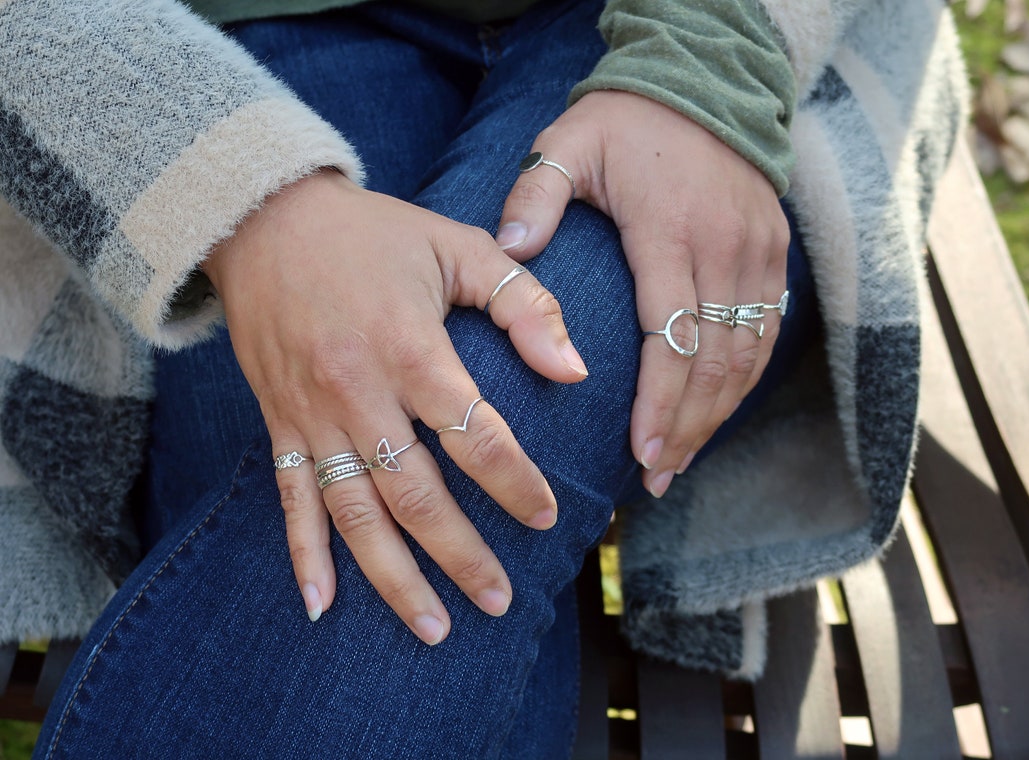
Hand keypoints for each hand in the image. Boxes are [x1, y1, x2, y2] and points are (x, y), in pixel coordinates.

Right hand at [202, 169, 587, 643]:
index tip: (546, 517)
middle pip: (415, 494)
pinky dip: (304, 556)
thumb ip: (523, 303)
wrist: (263, 219)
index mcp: (410, 347)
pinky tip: (321, 607)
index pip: (474, 435)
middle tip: (500, 603)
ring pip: (355, 514)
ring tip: (433, 628)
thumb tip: (574, 370)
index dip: (514, 482)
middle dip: (461, 555)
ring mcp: (312, 414)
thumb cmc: (375, 232)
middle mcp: (358, 391)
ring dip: (394, 577)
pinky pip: (290, 500)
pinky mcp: (279, 423)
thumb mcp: (458, 245)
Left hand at [496, 91, 788, 497]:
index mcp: (669, 232)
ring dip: (717, 414)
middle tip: (657, 476)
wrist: (705, 86)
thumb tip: (512, 249)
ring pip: (746, 356)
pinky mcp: (775, 255)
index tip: (643, 454)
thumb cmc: (626, 122)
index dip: (662, 403)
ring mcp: (757, 254)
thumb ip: (535, 195)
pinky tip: (717, 413)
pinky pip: (766, 332)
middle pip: (713, 361)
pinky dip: (743, 380)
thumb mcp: (569, 142)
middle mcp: (723, 249)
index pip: (671, 335)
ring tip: (681, 461)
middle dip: (687, 427)